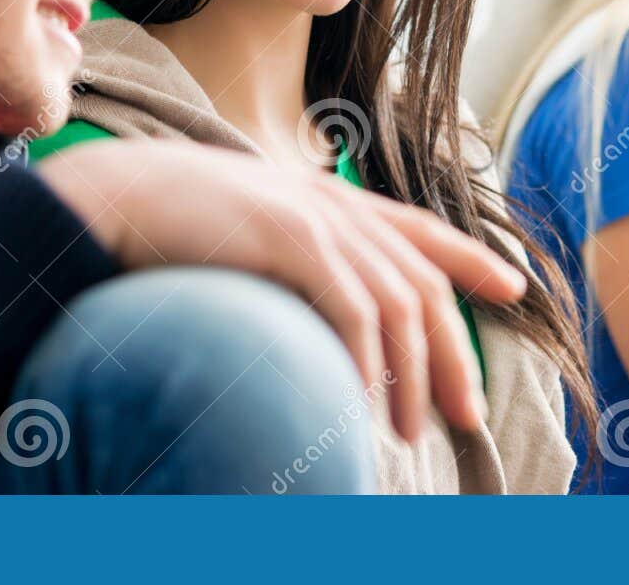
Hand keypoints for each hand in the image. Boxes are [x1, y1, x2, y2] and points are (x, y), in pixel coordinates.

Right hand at [34, 139, 526, 442]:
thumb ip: (296, 255)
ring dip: (413, 375)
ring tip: (409, 431)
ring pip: (398, 301)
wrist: (114, 197)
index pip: (421, 230)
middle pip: (425, 282)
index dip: (473, 256)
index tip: (514, 288)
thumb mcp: (251, 229)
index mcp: (330, 201)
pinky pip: (352, 308)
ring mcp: (317, 217)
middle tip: (467, 413)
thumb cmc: (173, 224)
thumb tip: (323, 309)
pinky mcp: (292, 237)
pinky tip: (367, 405)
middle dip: (455, 351)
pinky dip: (369, 361)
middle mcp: (336, 205)